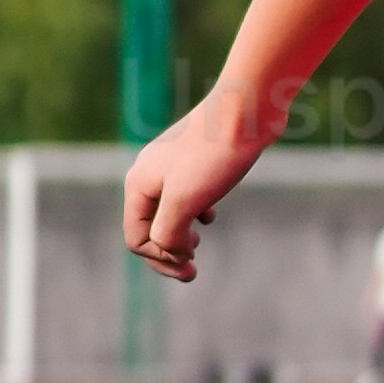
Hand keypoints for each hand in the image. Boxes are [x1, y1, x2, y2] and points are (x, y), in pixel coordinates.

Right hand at [122, 80, 261, 281]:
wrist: (246, 110)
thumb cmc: (215, 154)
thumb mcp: (185, 201)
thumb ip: (168, 234)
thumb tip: (172, 252)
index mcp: (138, 184)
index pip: (137, 239)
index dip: (161, 260)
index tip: (192, 263)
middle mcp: (148, 174)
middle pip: (148, 229)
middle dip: (168, 254)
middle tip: (193, 272)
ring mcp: (170, 167)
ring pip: (167, 213)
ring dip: (180, 236)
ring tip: (198, 244)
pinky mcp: (194, 161)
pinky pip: (184, 197)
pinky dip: (194, 214)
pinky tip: (210, 215)